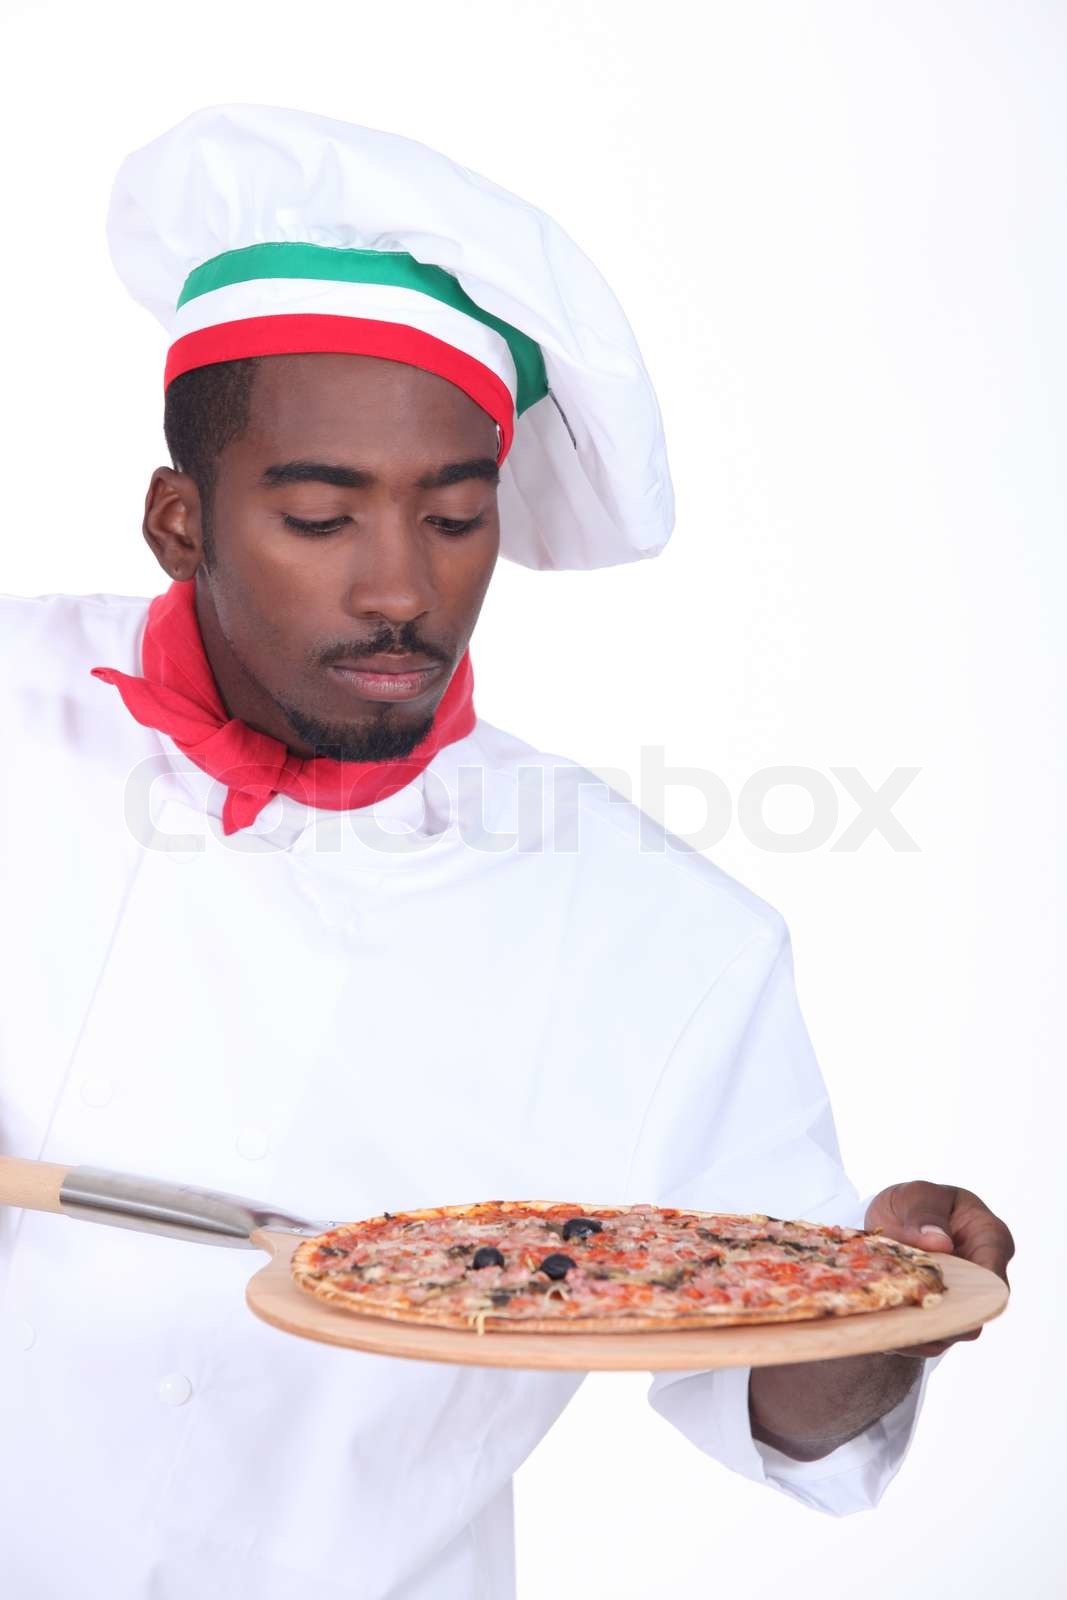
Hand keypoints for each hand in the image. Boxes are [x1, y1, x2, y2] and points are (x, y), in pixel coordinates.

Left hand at [864, 1181, 1013, 1357]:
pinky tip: (880, 1327)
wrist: (894, 1221)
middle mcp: (983, 1275)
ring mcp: (963, 1300)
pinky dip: (905, 1335)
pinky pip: (929, 1337)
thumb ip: (925, 1213)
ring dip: (918, 1332)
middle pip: (975, 1313)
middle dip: (940, 1320)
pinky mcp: (942, 1317)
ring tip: (884, 1322)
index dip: (975, 1294)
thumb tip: (941, 1242)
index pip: (994, 1274)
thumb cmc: (913, 1203)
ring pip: (950, 1331)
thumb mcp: (914, 1195)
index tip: (941, 1299)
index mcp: (989, 1237)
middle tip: (902, 1316)